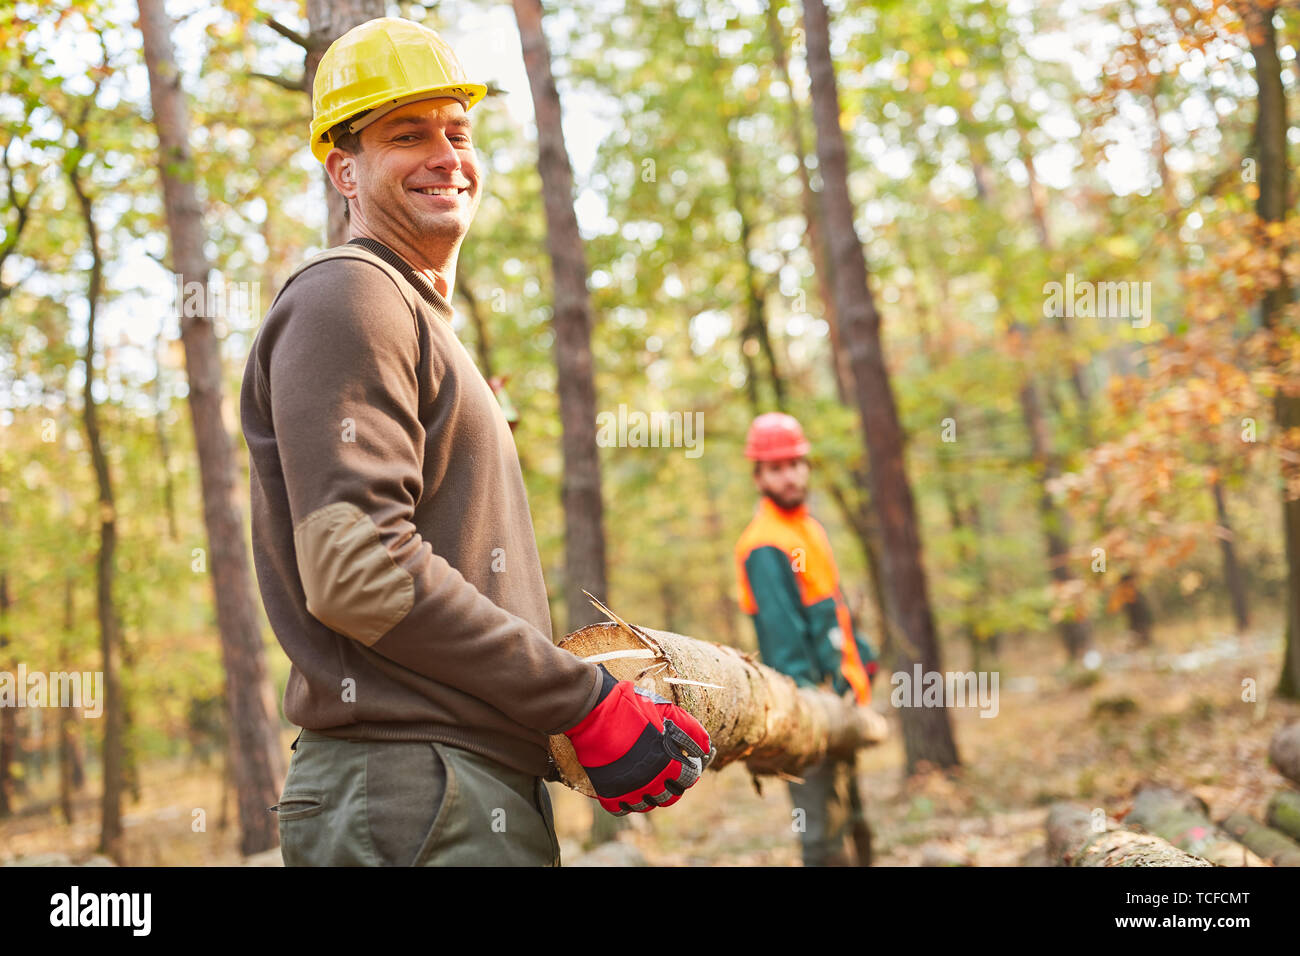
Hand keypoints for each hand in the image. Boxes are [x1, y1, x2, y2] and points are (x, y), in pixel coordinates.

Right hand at [564, 664, 713, 814]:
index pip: (688, 779)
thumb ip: (690, 729)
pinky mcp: (609, 793)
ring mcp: (629, 790)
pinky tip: (628, 788)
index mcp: (668, 764)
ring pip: (647, 805)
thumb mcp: (666, 712)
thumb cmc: (632, 708)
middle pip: (670, 797)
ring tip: (647, 778)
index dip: (689, 770)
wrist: (593, 711)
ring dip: (650, 794)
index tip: (684, 762)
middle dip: (672, 785)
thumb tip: (706, 746)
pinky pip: (622, 810)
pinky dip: (626, 803)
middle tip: (666, 771)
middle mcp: (652, 782)